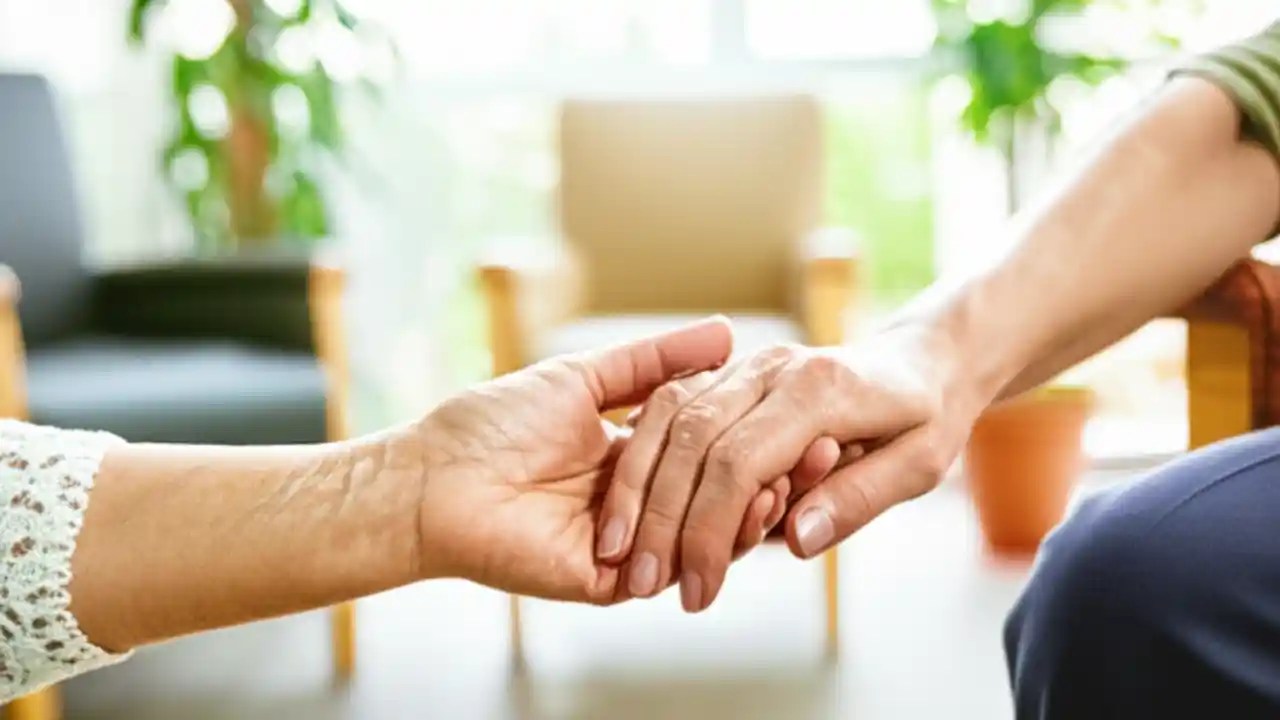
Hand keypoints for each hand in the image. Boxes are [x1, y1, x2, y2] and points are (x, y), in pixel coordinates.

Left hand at [400, 316, 775, 604]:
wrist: (433, 476)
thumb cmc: (491, 425)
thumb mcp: (584, 376)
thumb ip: (653, 361)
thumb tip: (725, 332)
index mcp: (632, 458)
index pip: (710, 452)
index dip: (756, 435)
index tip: (804, 410)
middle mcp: (637, 505)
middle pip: (718, 495)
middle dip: (773, 474)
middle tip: (824, 445)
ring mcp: (627, 546)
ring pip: (708, 535)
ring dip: (757, 506)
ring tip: (800, 472)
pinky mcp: (609, 581)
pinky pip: (673, 565)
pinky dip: (717, 540)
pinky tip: (752, 507)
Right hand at [601, 323, 988, 611]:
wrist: (919, 360)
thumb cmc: (924, 418)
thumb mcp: (919, 466)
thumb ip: (857, 499)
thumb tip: (795, 538)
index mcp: (820, 389)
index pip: (740, 462)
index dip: (709, 530)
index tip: (698, 590)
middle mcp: (772, 367)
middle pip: (691, 441)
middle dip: (662, 520)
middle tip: (644, 587)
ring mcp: (744, 365)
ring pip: (667, 421)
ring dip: (639, 491)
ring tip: (623, 557)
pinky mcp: (726, 373)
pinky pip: (667, 410)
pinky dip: (642, 460)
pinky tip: (631, 508)